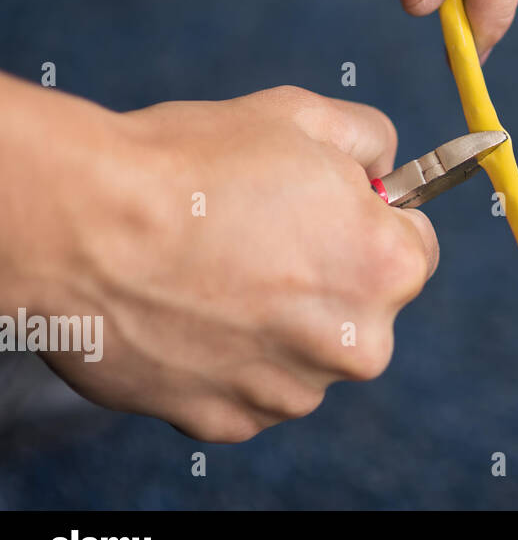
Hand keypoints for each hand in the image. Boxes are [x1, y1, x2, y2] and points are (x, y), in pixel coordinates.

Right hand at [33, 86, 436, 442]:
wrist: (83, 226)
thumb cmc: (195, 164)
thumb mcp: (304, 117)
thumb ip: (371, 140)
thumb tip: (387, 166)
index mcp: (390, 268)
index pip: (413, 248)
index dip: (370, 221)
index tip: (326, 212)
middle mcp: (358, 344)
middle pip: (363, 307)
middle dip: (326, 276)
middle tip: (258, 237)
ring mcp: (293, 392)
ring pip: (306, 351)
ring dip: (278, 322)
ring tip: (213, 273)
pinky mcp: (230, 422)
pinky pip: (249, 388)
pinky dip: (227, 359)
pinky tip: (187, 315)